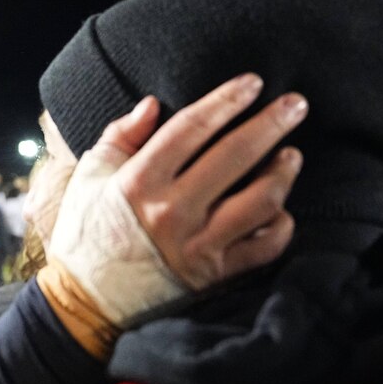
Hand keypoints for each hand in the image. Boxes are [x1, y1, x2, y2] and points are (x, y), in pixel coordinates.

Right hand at [46, 73, 304, 323]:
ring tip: (291, 155)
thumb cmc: (87, 231)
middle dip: (270, 124)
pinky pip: (264, 247)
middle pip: (234, 157)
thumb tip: (153, 104)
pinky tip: (279, 207)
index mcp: (138, 182)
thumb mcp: (90, 176)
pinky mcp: (214, 274)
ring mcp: (197, 245)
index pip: (191, 129)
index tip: (252, 83)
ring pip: (259, 201)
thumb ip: (120, 136)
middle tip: (295, 105)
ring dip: (282, 173)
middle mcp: (172, 211)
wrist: (86, 300)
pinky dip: (280, 225)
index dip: (225, 101)